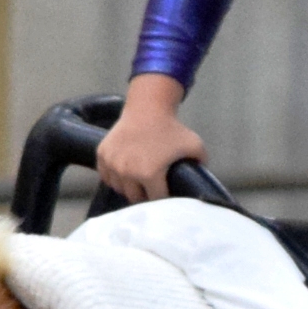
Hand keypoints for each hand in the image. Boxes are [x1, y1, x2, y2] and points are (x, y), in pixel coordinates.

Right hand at [97, 76, 206, 202]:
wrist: (148, 108)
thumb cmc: (171, 129)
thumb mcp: (195, 146)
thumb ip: (201, 166)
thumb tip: (205, 182)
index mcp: (149, 174)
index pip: (155, 200)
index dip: (163, 198)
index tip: (166, 193)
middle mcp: (127, 172)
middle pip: (135, 197)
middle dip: (144, 194)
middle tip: (152, 186)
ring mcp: (112, 164)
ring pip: (119, 189)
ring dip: (128, 186)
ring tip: (138, 178)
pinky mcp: (102, 156)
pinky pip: (106, 177)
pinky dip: (114, 177)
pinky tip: (125, 171)